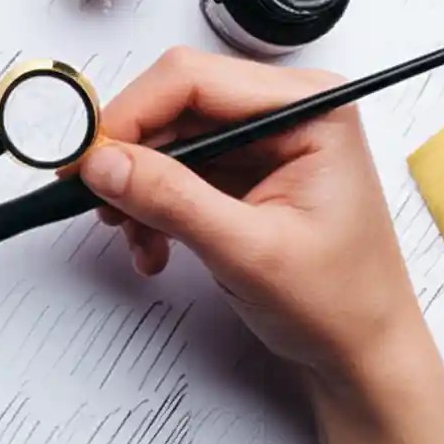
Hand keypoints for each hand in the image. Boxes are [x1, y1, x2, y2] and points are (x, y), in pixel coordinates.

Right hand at [76, 47, 443, 443]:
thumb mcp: (248, 250)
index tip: (79, 156)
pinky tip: (153, 246)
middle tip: (92, 196)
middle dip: (127, 155)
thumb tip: (100, 160)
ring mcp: (261, 150)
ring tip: (134, 237)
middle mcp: (285, 119)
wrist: (365, 363)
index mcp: (309, 110)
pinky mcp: (240, 181)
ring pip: (164, 140)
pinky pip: (171, 174)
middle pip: (171, 103)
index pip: (192, 79)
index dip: (125, 114)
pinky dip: (149, 209)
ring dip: (134, 187)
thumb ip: (169, 196)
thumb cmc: (342, 308)